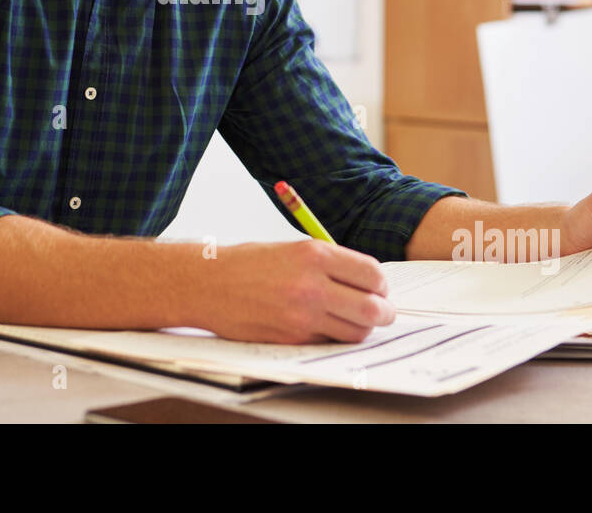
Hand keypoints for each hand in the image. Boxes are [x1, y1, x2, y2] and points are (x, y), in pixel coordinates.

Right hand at [198, 240, 395, 343]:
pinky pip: (328, 343)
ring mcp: (301, 316)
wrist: (207, 284)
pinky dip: (333, 338)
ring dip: (359, 328)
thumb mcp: (293, 248)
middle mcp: (311, 285)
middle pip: (373, 309)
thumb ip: (329, 263)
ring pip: (355, 332)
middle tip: (381, 312)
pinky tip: (323, 326)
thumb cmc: (248, 264)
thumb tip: (366, 281)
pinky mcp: (291, 339)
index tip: (379, 289)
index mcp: (314, 255)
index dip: (381, 285)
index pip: (372, 274)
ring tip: (351, 320)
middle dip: (383, 313)